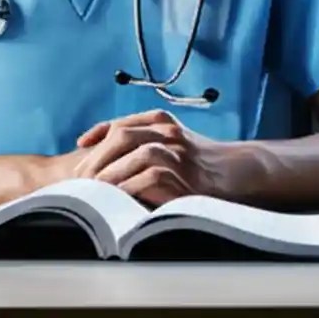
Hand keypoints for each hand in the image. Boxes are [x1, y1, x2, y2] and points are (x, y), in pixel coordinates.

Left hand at [70, 109, 216, 206]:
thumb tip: (104, 152)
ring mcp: (180, 153)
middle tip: (80, 177)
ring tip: (93, 188)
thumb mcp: (172, 142)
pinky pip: (152, 177)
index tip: (80, 145)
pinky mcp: (187, 177)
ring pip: (136, 154)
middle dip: (97, 157)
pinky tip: (118, 197)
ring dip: (112, 172)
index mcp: (162, 121)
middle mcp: (170, 132)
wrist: (238, 171)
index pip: (122, 123)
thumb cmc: (198, 161)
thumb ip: (144, 141)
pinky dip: (132, 186)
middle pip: (123, 136)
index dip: (98, 133)